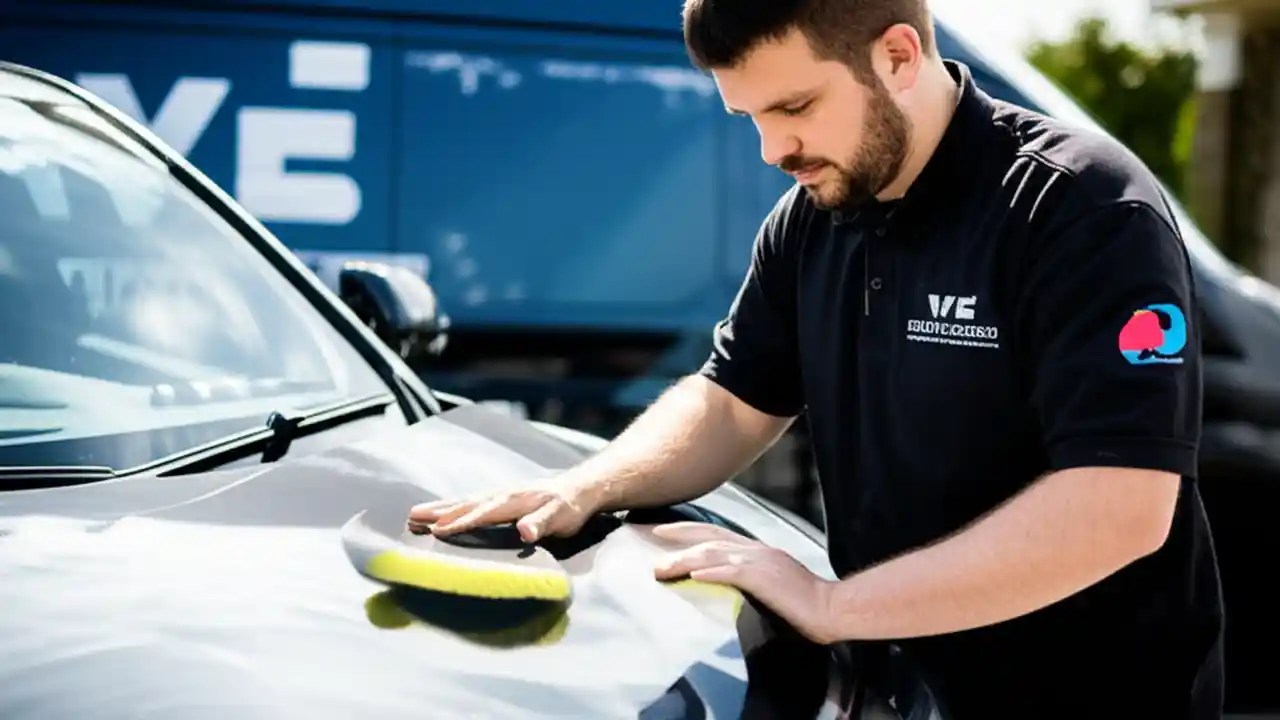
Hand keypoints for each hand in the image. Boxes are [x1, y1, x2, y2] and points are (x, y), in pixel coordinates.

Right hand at [407, 476, 600, 542]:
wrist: (581, 488)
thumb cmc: (571, 507)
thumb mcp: (562, 518)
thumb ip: (542, 524)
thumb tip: (526, 533)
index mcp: (514, 501)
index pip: (483, 514)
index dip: (462, 522)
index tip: (438, 530)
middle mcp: (503, 495)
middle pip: (466, 503)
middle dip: (439, 511)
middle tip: (412, 517)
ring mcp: (501, 495)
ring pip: (465, 501)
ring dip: (441, 507)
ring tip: (415, 513)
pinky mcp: (502, 498)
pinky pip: (472, 502)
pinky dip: (454, 506)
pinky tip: (443, 511)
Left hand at [650, 522, 838, 644]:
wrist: (830, 609)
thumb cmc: (801, 604)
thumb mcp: (767, 586)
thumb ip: (743, 579)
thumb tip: (711, 583)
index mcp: (755, 550)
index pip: (714, 535)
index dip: (686, 531)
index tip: (660, 531)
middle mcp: (754, 550)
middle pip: (707, 536)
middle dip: (675, 535)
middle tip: (647, 533)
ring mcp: (760, 561)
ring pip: (713, 554)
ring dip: (682, 560)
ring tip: (658, 568)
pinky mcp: (764, 578)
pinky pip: (733, 572)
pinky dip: (711, 572)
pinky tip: (692, 575)